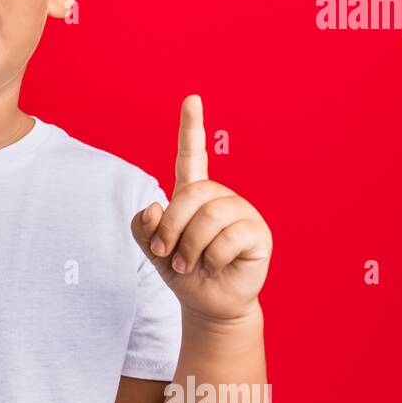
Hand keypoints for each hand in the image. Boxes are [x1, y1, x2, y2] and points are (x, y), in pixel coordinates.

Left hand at [130, 95, 271, 324]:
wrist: (207, 303)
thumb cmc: (182, 270)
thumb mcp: (152, 248)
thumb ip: (143, 225)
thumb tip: (156, 205)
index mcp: (193, 193)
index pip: (192, 155)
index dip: (191, 128)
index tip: (192, 100)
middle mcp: (220, 197)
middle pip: (192, 194)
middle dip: (172, 227)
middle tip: (167, 254)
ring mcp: (241, 213)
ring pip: (210, 217)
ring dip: (190, 246)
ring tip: (188, 264)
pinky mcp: (258, 233)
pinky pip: (230, 237)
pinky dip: (213, 257)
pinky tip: (214, 266)